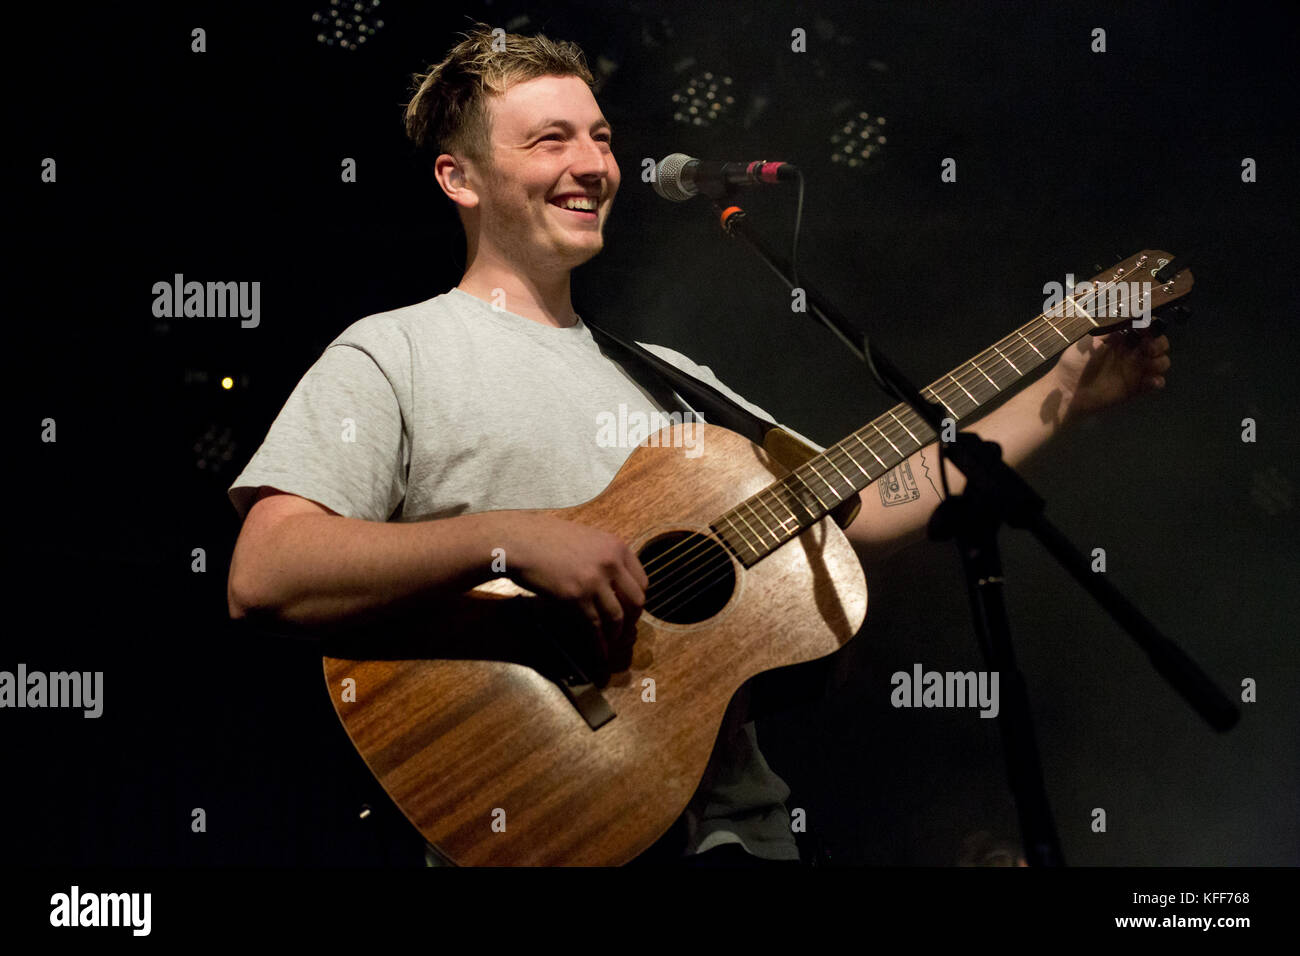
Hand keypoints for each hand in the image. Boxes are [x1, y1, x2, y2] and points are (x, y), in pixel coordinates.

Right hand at [501, 513, 646, 671]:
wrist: (519, 541)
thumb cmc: (546, 538)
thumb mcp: (585, 539)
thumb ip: (603, 557)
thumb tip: (612, 583)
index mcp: (616, 546)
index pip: (642, 580)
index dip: (638, 600)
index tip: (631, 611)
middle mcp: (611, 563)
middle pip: (636, 601)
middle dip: (632, 620)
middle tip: (624, 630)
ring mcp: (594, 580)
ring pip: (617, 617)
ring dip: (616, 635)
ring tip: (611, 644)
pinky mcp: (576, 597)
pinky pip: (594, 626)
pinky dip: (599, 644)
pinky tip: (599, 654)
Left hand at [1050, 327, 1170, 424]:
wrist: (1068, 390)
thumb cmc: (1076, 362)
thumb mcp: (1091, 339)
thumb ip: (1112, 325)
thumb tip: (1131, 310)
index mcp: (1122, 338)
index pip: (1147, 328)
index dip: (1151, 326)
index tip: (1146, 328)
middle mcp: (1132, 352)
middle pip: (1159, 344)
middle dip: (1160, 344)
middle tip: (1148, 348)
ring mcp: (1135, 370)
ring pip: (1161, 362)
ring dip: (1160, 361)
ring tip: (1148, 365)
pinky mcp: (1136, 388)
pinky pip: (1156, 383)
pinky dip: (1158, 381)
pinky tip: (1149, 381)